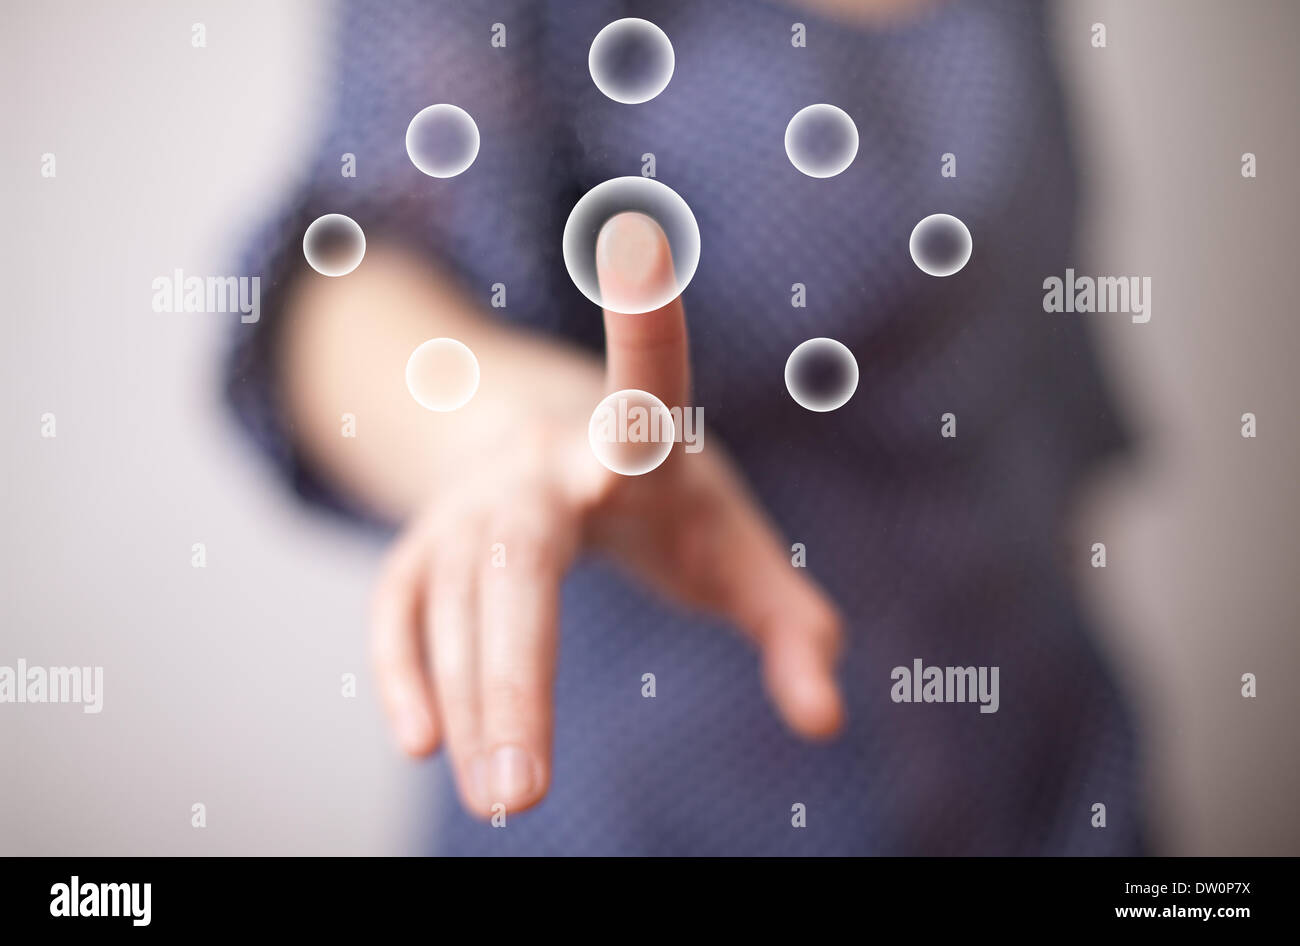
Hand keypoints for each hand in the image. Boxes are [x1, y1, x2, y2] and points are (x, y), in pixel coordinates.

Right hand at [370, 213, 844, 817]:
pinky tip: (423, 742)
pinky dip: (403, 667)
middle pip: (516, 561)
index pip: (647, 376)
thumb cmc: (665, 504)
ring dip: (468, 695)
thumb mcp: (736, 548)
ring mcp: (475, 504)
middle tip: (520, 795)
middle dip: (515, 672)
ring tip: (499, 798)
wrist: (549, 455)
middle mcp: (542, 462)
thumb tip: (827, 716)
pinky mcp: (430, 544)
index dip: (643, 319)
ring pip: (452, 594)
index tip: (637, 243)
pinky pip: (400, 601)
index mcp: (637, 437)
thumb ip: (789, 622)